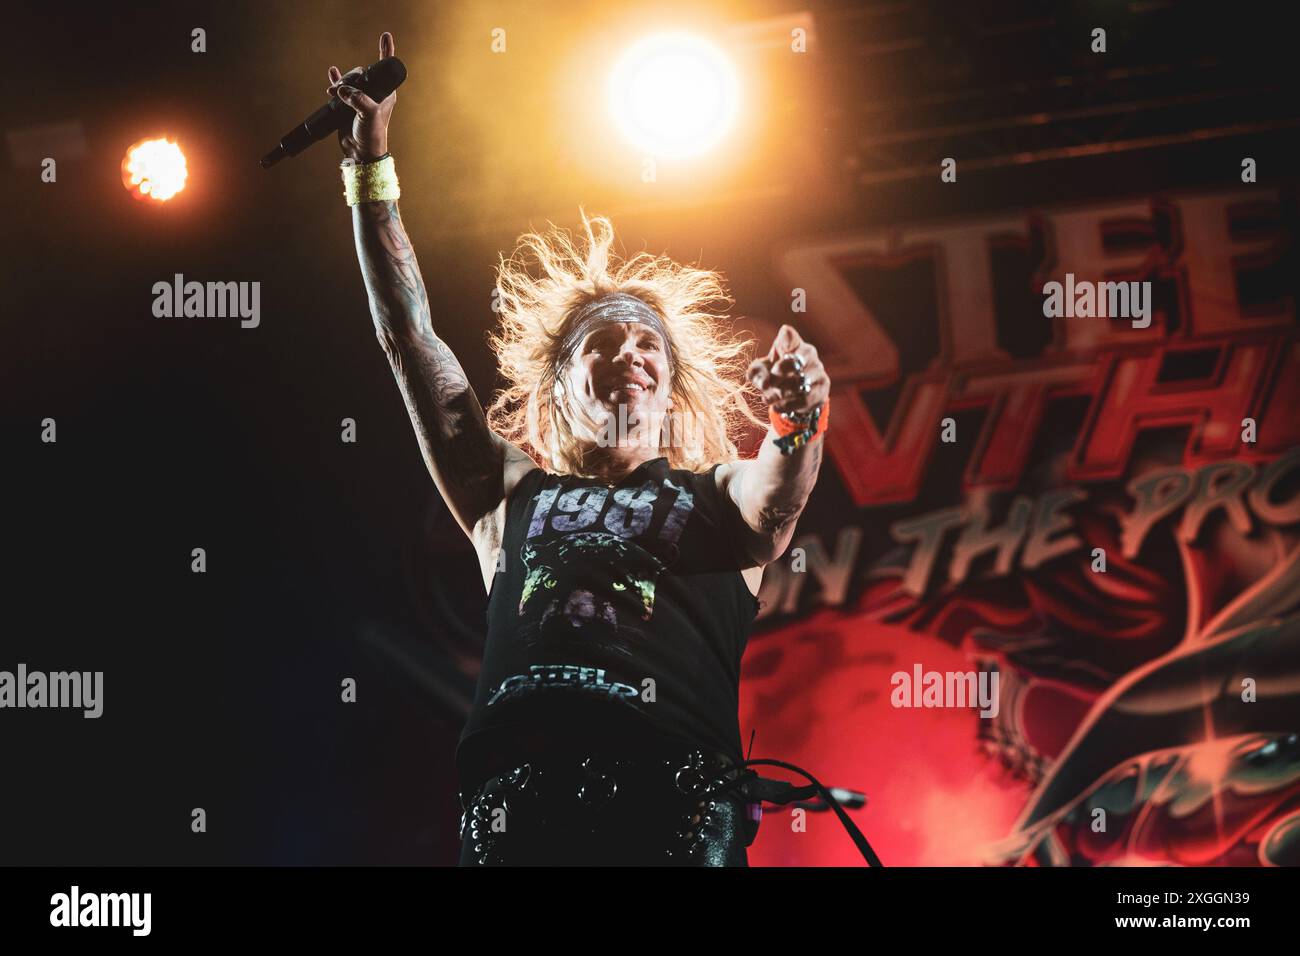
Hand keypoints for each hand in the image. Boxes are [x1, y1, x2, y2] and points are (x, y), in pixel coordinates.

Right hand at [326, 31, 397, 161]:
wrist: (360, 152)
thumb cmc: (372, 135)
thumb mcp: (369, 113)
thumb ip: (357, 99)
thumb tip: (342, 89)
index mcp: (385, 93)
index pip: (386, 68)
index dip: (385, 51)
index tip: (385, 36)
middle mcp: (374, 93)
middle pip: (361, 73)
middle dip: (350, 77)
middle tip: (341, 89)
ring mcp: (360, 99)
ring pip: (349, 80)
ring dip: (339, 82)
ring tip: (332, 92)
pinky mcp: (348, 104)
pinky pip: (340, 87)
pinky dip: (336, 80)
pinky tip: (332, 73)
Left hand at [746, 324, 829, 415]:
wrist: (792, 394)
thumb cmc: (773, 375)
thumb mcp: (760, 370)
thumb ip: (756, 371)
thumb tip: (763, 382)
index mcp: (794, 345)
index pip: (790, 339)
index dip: (781, 349)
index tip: (772, 366)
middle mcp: (810, 356)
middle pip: (796, 363)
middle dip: (777, 377)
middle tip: (765, 386)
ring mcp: (819, 373)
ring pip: (801, 384)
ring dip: (781, 394)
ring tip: (768, 398)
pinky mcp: (822, 391)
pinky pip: (805, 400)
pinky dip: (788, 405)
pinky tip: (778, 406)